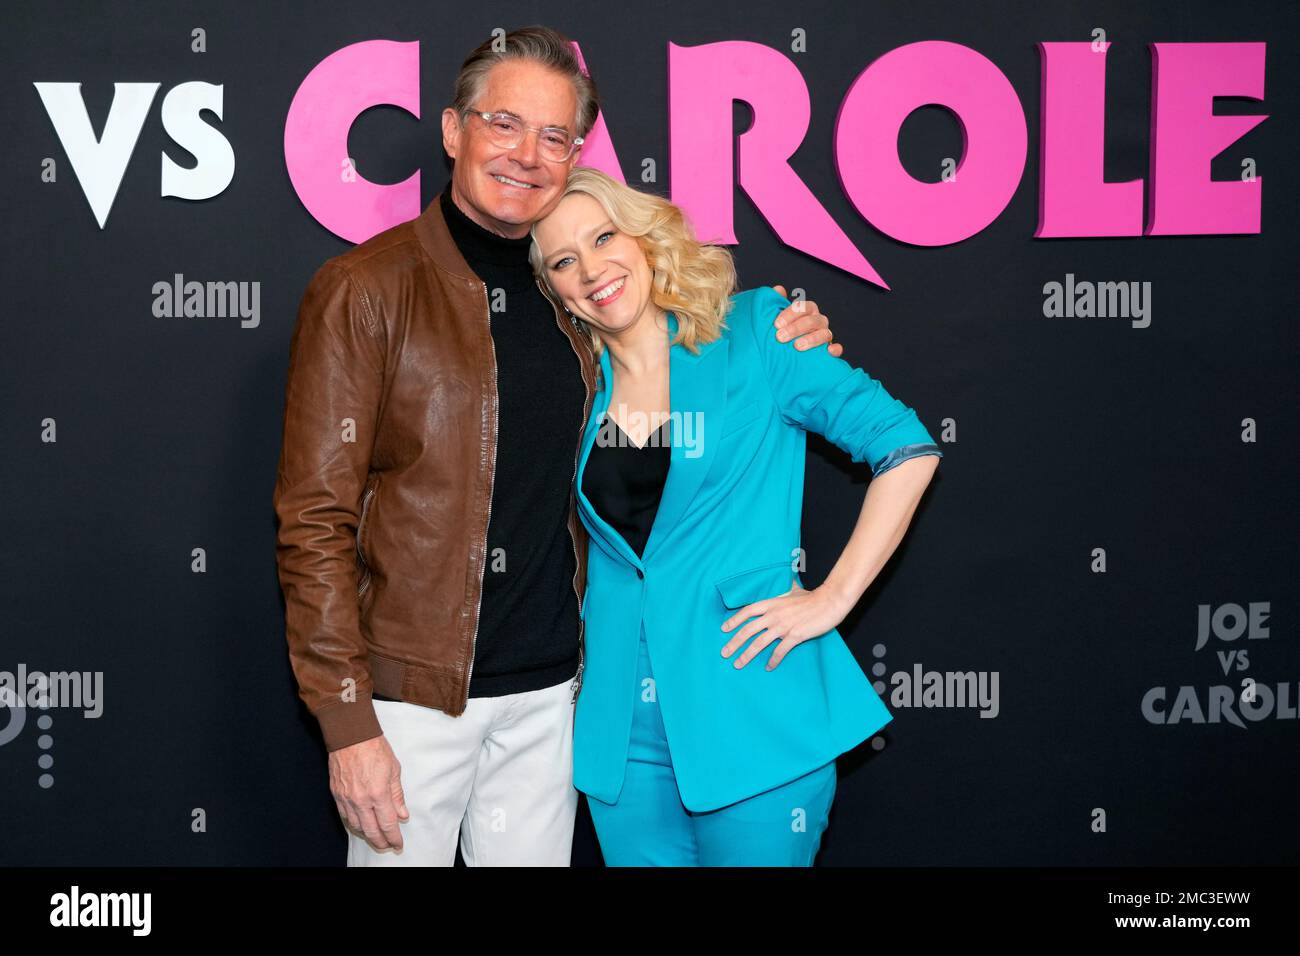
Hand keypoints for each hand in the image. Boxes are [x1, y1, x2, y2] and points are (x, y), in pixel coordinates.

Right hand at [329, 734, 409, 850]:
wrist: (350, 735)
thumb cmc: (374, 748)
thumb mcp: (394, 770)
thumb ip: (397, 795)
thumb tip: (402, 814)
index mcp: (378, 793)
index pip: (387, 824)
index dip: (394, 838)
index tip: (398, 844)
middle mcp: (360, 800)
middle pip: (371, 831)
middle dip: (381, 842)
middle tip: (388, 846)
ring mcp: (346, 798)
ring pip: (356, 826)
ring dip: (367, 834)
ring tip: (376, 837)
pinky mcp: (336, 794)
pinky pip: (344, 816)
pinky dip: (353, 823)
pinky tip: (360, 824)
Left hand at [720, 581, 851, 669]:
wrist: (829, 601)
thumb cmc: (812, 597)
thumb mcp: (794, 591)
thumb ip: (785, 589)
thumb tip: (786, 583)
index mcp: (772, 603)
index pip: (747, 612)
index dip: (734, 620)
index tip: (724, 629)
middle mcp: (774, 615)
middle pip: (748, 630)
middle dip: (734, 643)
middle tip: (724, 653)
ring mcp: (783, 626)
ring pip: (759, 643)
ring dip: (746, 655)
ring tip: (738, 664)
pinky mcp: (795, 635)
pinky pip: (779, 651)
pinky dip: (773, 660)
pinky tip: (769, 667)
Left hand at [771, 284, 843, 357]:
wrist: (786, 351)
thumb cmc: (783, 332)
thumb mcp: (777, 318)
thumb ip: (777, 302)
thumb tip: (779, 289)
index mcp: (807, 311)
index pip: (802, 307)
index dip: (790, 314)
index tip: (776, 324)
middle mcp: (818, 321)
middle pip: (812, 321)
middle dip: (796, 328)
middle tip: (780, 337)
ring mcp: (825, 335)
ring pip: (825, 334)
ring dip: (812, 339)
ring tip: (797, 346)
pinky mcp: (830, 350)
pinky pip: (837, 349)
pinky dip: (835, 349)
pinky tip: (829, 351)